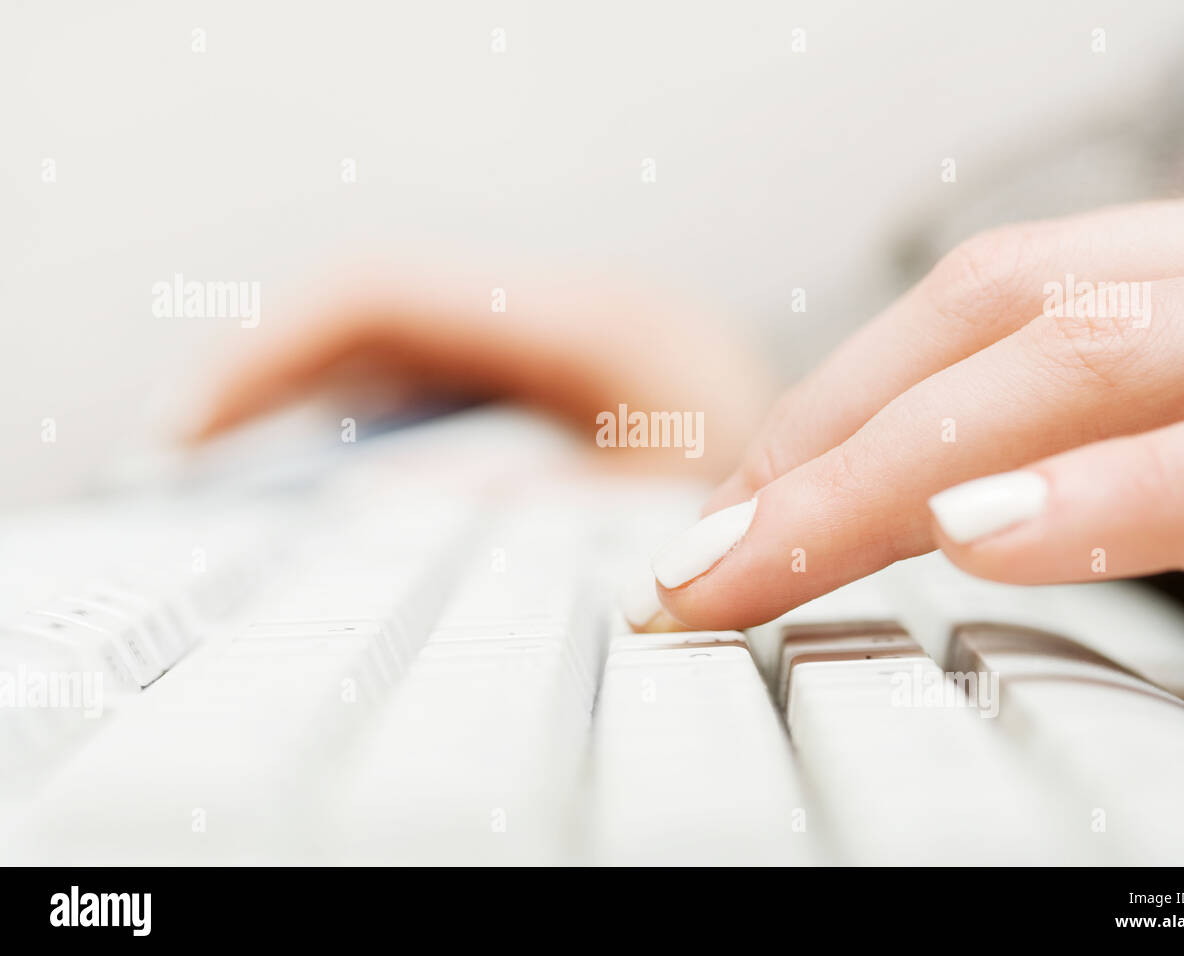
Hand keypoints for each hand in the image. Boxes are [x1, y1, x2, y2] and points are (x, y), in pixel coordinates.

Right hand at [185, 276, 772, 478]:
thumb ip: (519, 516)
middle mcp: (568, 316)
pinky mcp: (572, 374)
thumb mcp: (642, 517)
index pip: (381, 301)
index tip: (198, 422)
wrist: (845, 480)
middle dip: (278, 369)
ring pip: (409, 342)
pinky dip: (381, 407)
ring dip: (322, 390)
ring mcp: (569, 340)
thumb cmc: (774, 492)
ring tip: (249, 455)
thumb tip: (388, 511)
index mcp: (583, 326)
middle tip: (199, 441)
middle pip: (379, 315)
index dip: (272, 353)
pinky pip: (449, 371)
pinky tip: (352, 462)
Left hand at [653, 178, 1183, 629]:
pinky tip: (980, 529)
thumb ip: (1139, 436)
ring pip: (1090, 356)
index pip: (999, 304)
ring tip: (753, 557)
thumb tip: (970, 500)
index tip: (724, 520)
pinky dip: (1116, 491)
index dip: (838, 407)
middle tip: (690, 565)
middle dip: (820, 441)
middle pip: (1004, 314)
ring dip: (895, 462)